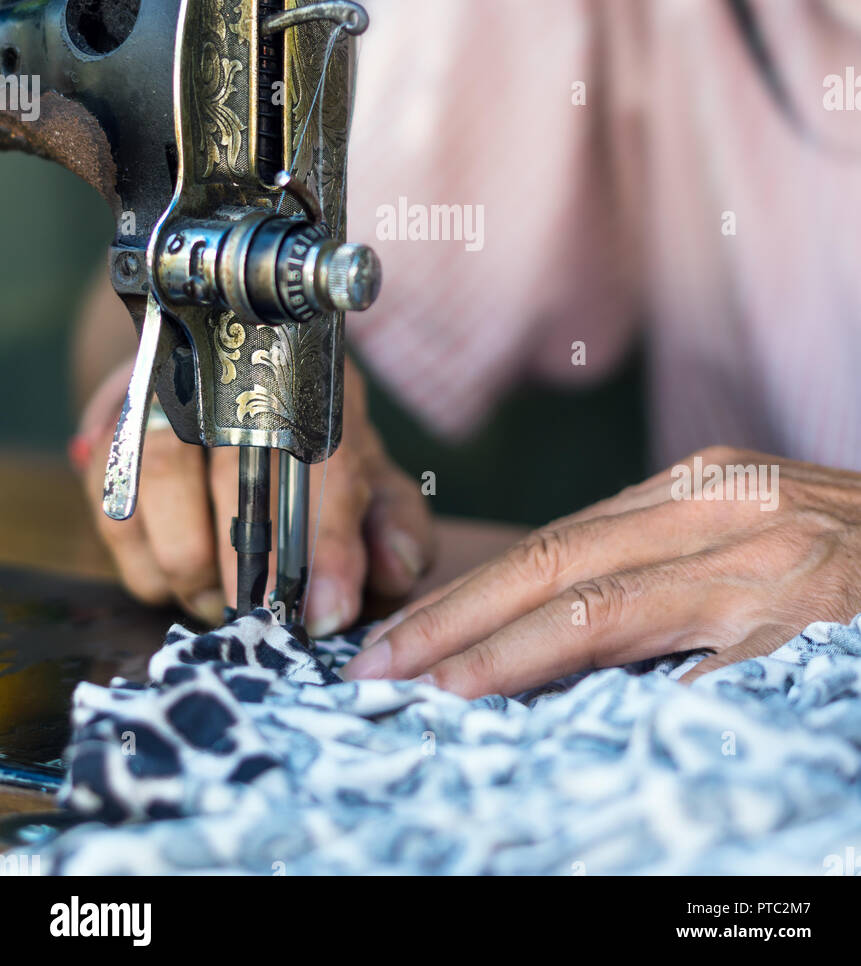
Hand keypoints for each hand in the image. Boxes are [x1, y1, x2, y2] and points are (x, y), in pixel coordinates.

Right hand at [74, 356, 433, 633]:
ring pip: (164, 486)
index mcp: (315, 379)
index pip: (325, 457)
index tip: (328, 611)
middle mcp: (233, 373)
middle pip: (233, 465)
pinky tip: (188, 582)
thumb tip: (397, 570)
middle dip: (251, 562)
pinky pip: (118, 517)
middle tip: (267, 619)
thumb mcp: (371, 482)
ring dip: (196, 568)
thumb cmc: (314, 453)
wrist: (227, 394)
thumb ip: (397, 524)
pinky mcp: (111, 438)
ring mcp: (164, 399)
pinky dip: (153, 569)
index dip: (328, 542)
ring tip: (228, 602)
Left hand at [342, 447, 860, 693]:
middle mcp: (720, 513)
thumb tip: (546, 622)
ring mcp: (762, 569)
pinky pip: (699, 677)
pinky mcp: (801, 631)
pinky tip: (563, 729)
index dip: (467, 593)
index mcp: (694, 487)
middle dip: (456, 620)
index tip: (398, 637)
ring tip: (438, 695)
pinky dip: (624, 705)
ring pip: (604, 609)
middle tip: (380, 668)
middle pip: (556, 564)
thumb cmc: (840, 548)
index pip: (554, 542)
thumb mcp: (742, 525)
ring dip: (506, 657)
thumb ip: (656, 559)